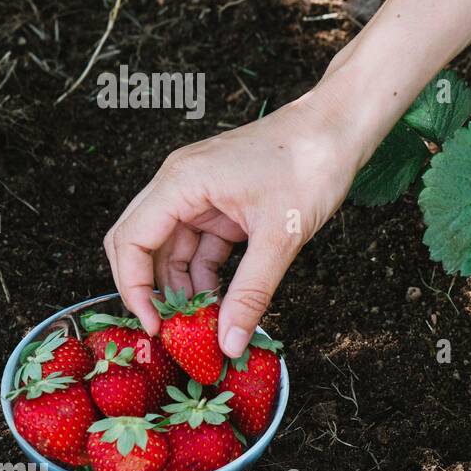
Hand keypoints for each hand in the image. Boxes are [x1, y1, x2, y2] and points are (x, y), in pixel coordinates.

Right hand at [104, 89, 363, 357]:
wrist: (340, 128)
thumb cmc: (310, 164)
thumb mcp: (280, 237)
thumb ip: (250, 293)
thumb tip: (229, 342)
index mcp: (181, 182)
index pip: (131, 241)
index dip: (133, 289)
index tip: (155, 327)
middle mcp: (181, 184)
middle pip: (142, 244)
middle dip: (152, 290)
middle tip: (172, 331)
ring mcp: (202, 192)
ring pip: (174, 248)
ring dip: (183, 286)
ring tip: (201, 326)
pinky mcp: (224, 201)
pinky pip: (201, 244)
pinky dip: (206, 274)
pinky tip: (221, 303)